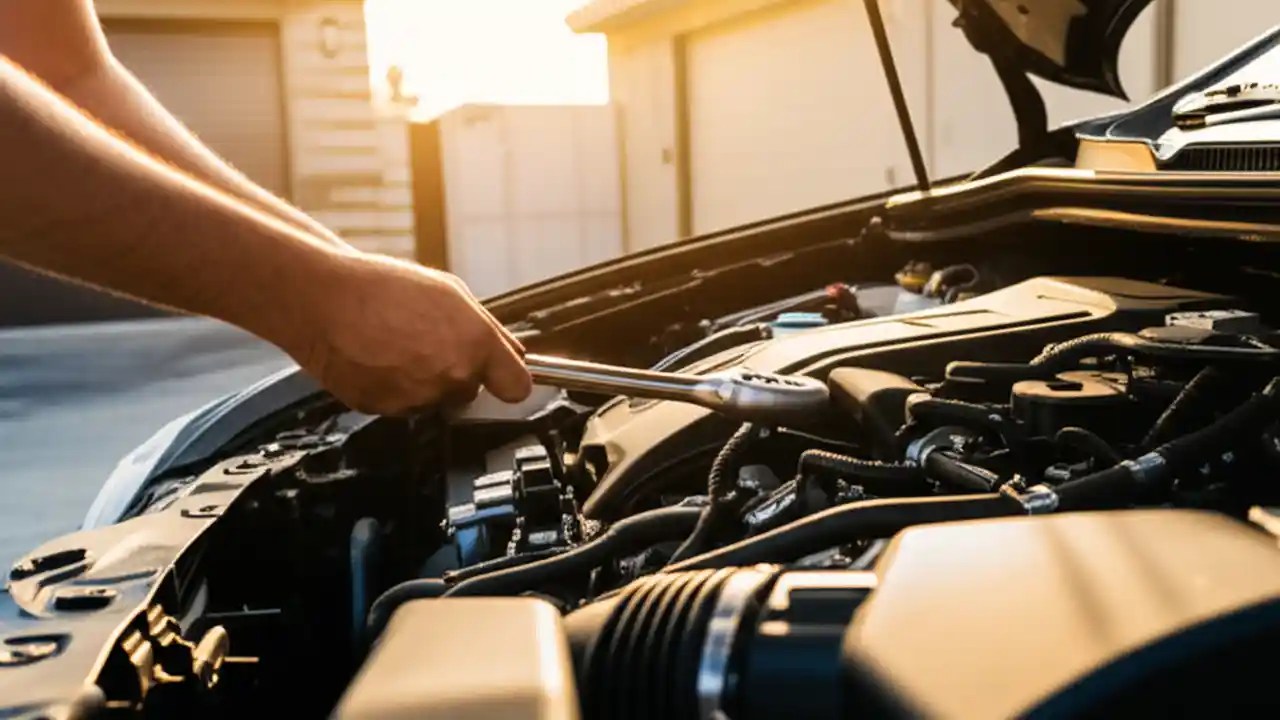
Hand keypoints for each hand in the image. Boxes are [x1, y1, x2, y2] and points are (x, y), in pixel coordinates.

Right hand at [289, 254, 531, 414]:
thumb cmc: (383, 288)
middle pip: (471, 391)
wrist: (325, 300)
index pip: (518, 387)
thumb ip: (488, 330)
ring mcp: (419, 398)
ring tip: (397, 345)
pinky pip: (403, 406)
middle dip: (457, 372)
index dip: (509, 381)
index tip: (503, 377)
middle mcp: (452, 377)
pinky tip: (379, 358)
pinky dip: (395, 389)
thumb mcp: (450, 293)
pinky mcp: (387, 411)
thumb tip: (513, 353)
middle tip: (427, 341)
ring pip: (435, 400)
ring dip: (424, 381)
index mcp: (475, 345)